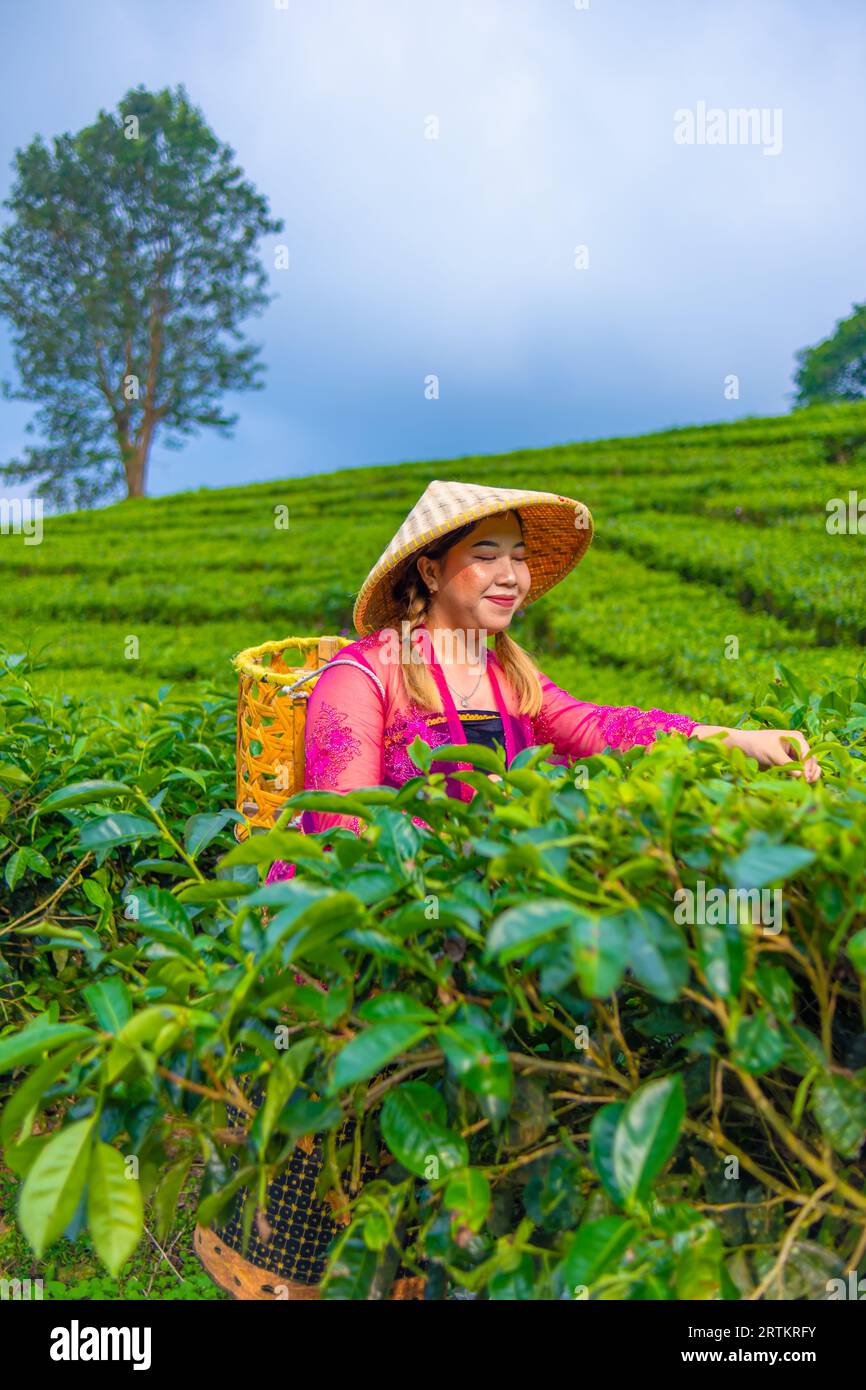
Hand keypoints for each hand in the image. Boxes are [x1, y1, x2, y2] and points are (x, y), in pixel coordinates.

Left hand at [692, 724, 821, 782]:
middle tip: (805, 783)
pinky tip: (798, 784)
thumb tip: (802, 775)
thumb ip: (787, 764)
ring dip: (807, 776)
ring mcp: (793, 755)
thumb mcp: (772, 754)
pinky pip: (797, 772)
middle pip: (811, 761)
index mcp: (797, 738)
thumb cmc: (756, 745)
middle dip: (810, 772)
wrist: (741, 746)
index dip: (809, 767)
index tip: (805, 778)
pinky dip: (799, 778)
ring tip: (803, 784)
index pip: (809, 755)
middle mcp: (798, 746)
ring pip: (806, 768)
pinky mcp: (787, 763)